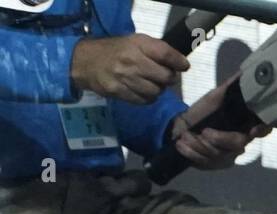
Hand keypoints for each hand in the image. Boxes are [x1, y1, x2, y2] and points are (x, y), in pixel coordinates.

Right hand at [70, 34, 188, 104]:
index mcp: (137, 44)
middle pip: (166, 77)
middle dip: (169, 78)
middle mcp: (132, 60)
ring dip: (158, 89)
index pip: (166, 54)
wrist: (85, 61)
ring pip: (157, 91)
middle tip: (163, 76)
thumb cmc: (116, 50)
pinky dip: (148, 97)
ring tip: (150, 82)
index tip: (183, 66)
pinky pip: (145, 101)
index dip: (179, 62)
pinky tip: (142, 90)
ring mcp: (125, 78)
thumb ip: (157, 50)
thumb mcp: (135, 42)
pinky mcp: (119, 92)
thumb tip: (181, 63)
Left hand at [169, 75, 270, 171]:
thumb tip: (245, 71)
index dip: (262, 130)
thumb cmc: (203, 111)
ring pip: (219, 155)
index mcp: (246, 126)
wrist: (182, 127)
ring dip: (198, 145)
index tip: (254, 129)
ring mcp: (228, 156)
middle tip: (203, 132)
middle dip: (219, 139)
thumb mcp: (216, 97)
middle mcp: (241, 143)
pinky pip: (205, 162)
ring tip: (184, 136)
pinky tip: (181, 145)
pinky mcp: (214, 165)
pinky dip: (191, 153)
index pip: (264, 129)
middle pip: (237, 144)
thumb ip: (231, 87)